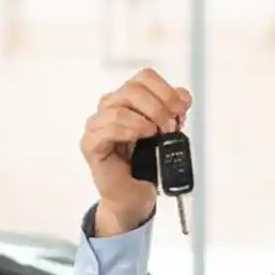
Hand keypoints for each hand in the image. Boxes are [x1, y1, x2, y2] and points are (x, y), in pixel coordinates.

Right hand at [79, 67, 191, 235]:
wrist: (135, 196)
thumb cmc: (147, 165)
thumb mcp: (168, 133)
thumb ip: (174, 112)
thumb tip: (183, 96)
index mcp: (128, 99)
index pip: (145, 78)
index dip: (167, 91)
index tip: (181, 110)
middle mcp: (110, 107)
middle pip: (133, 88)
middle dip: (159, 106)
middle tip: (170, 126)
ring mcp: (98, 124)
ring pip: (119, 105)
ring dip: (146, 118)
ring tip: (158, 134)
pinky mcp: (91, 143)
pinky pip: (107, 127)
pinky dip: (129, 129)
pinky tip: (143, 136)